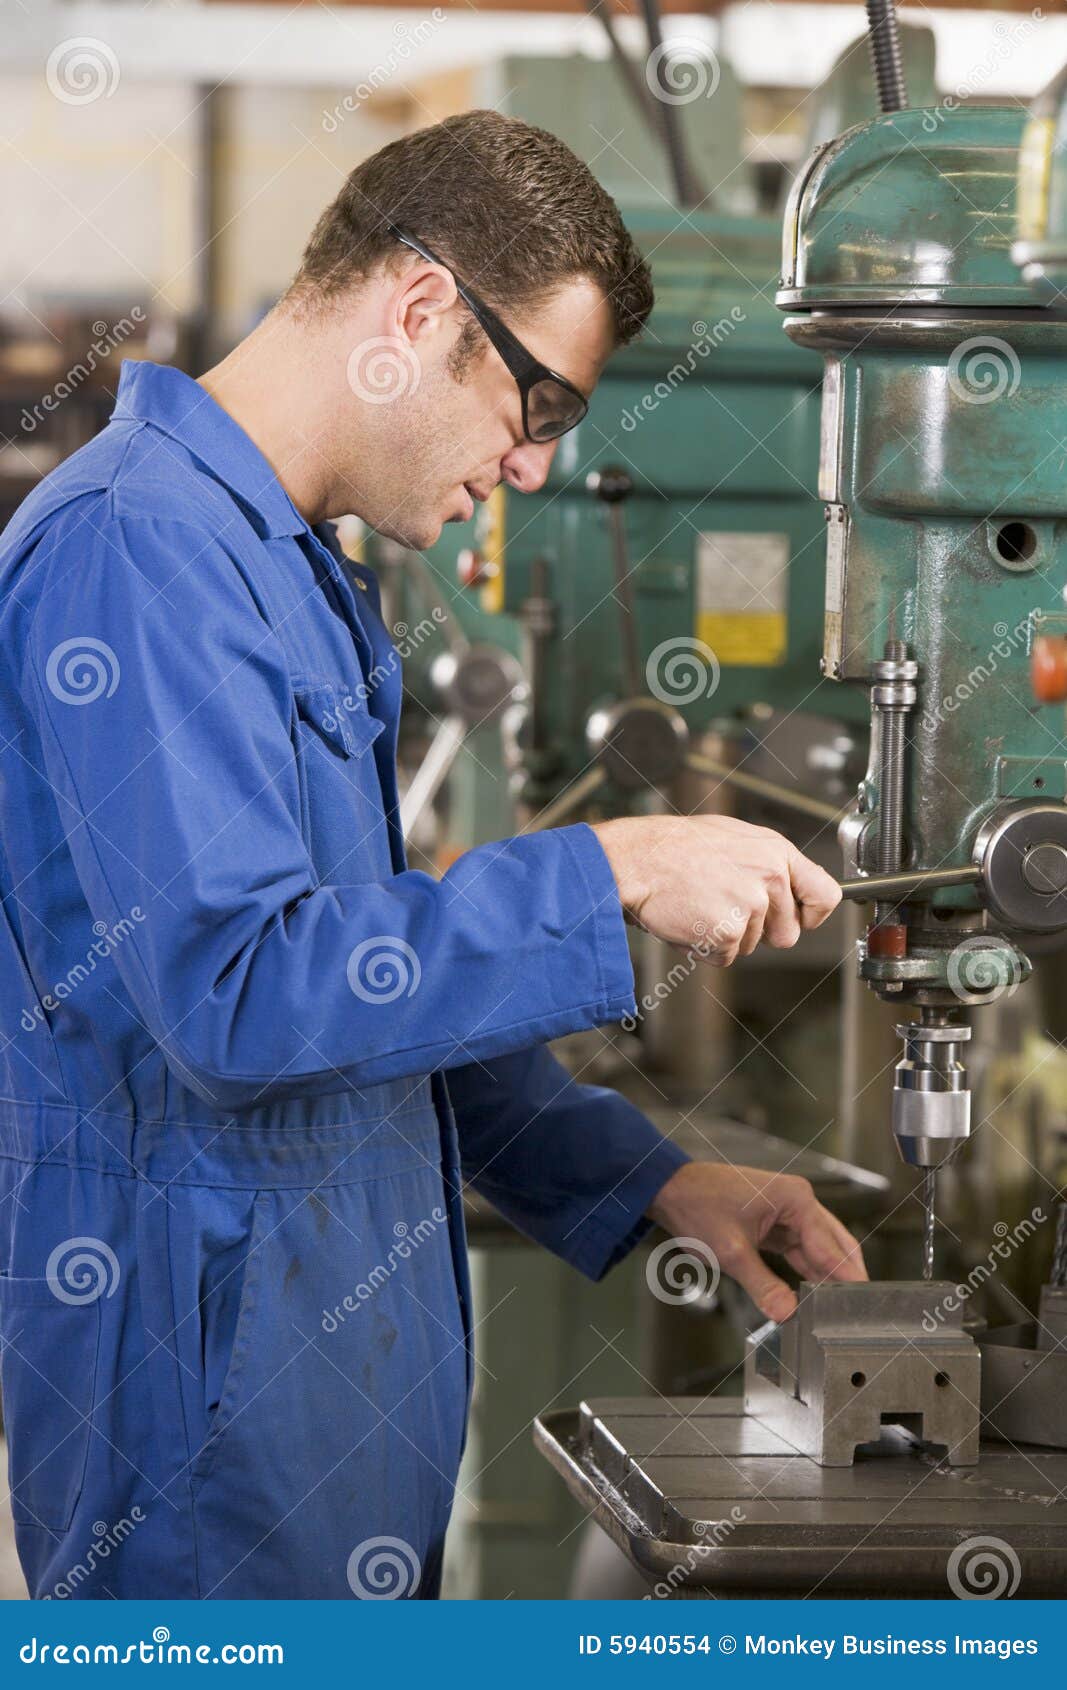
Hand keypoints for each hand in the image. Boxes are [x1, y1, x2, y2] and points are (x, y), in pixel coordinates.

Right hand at [591, 814, 839, 965]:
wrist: (638, 860)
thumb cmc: (676, 847)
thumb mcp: (734, 838)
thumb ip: (768, 863)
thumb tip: (788, 887)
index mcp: (776, 852)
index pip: (825, 895)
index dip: (813, 915)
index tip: (801, 920)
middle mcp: (770, 877)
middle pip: (788, 933)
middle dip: (760, 932)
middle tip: (726, 908)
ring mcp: (750, 906)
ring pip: (753, 945)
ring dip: (727, 935)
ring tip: (701, 904)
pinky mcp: (728, 932)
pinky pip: (727, 956)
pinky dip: (706, 947)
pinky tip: (691, 918)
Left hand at [646, 1161, 867, 1322]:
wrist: (671, 1190)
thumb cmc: (698, 1205)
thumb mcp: (732, 1252)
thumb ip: (763, 1286)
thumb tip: (788, 1313)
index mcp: (796, 1199)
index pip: (832, 1247)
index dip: (846, 1279)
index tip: (859, 1306)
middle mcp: (799, 1202)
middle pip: (835, 1246)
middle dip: (845, 1278)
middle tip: (856, 1312)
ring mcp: (789, 1212)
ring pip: (820, 1250)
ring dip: (826, 1276)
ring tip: (837, 1309)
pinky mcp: (777, 1223)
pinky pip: (801, 1250)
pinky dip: (807, 1270)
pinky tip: (813, 1293)